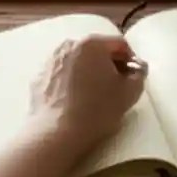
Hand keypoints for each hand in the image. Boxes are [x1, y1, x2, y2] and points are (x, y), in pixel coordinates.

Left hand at [28, 34, 145, 153]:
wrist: (56, 133)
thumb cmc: (97, 110)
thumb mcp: (129, 93)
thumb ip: (138, 76)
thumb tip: (135, 71)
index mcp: (92, 44)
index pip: (119, 44)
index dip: (131, 60)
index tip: (133, 77)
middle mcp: (69, 45)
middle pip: (96, 51)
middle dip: (108, 65)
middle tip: (116, 87)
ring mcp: (50, 61)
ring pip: (77, 62)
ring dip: (88, 73)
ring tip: (94, 96)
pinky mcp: (38, 78)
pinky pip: (61, 75)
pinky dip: (70, 83)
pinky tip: (75, 102)